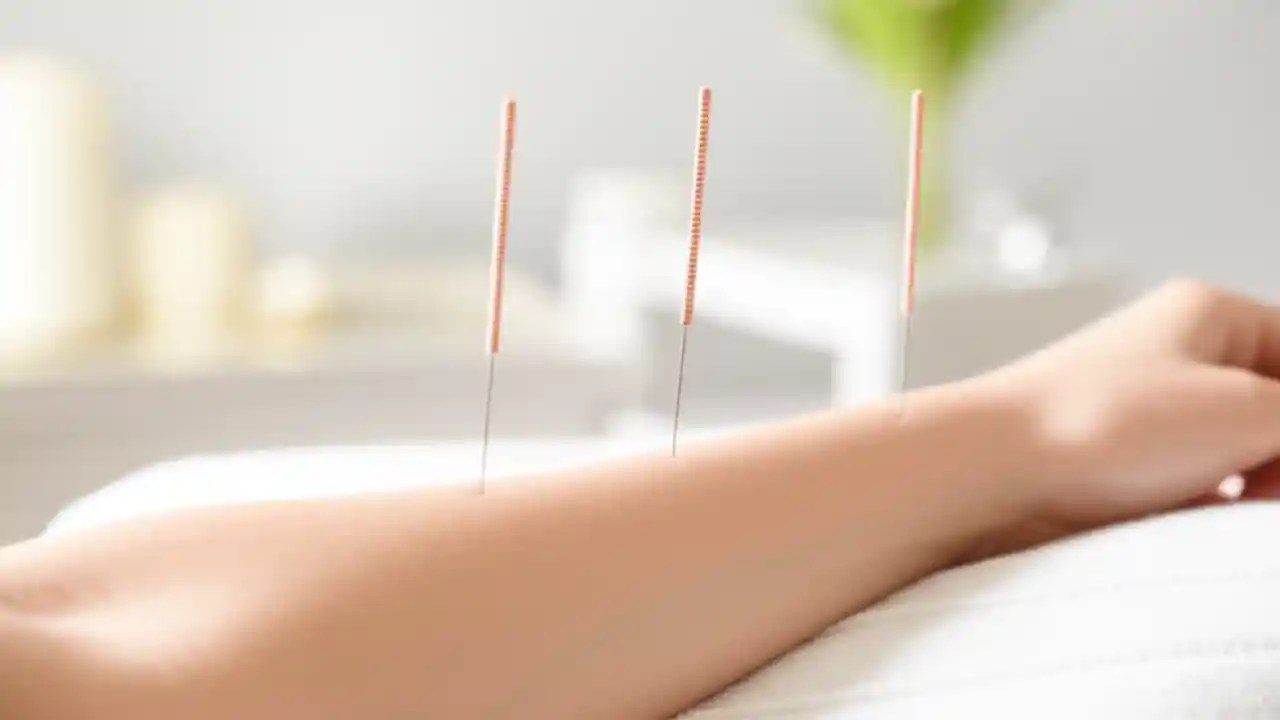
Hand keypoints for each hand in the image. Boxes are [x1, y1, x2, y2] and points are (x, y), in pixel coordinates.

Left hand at [976, 279, 1279, 553]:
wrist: (991, 470)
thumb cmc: (1108, 424)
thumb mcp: (1248, 410)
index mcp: (1211, 315)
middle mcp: (1177, 353)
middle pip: (1277, 406)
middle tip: (1267, 487)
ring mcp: (1146, 407)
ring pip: (1241, 449)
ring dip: (1257, 484)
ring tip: (1237, 506)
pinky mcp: (1119, 459)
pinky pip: (1196, 482)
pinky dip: (1212, 505)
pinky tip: (1198, 522)